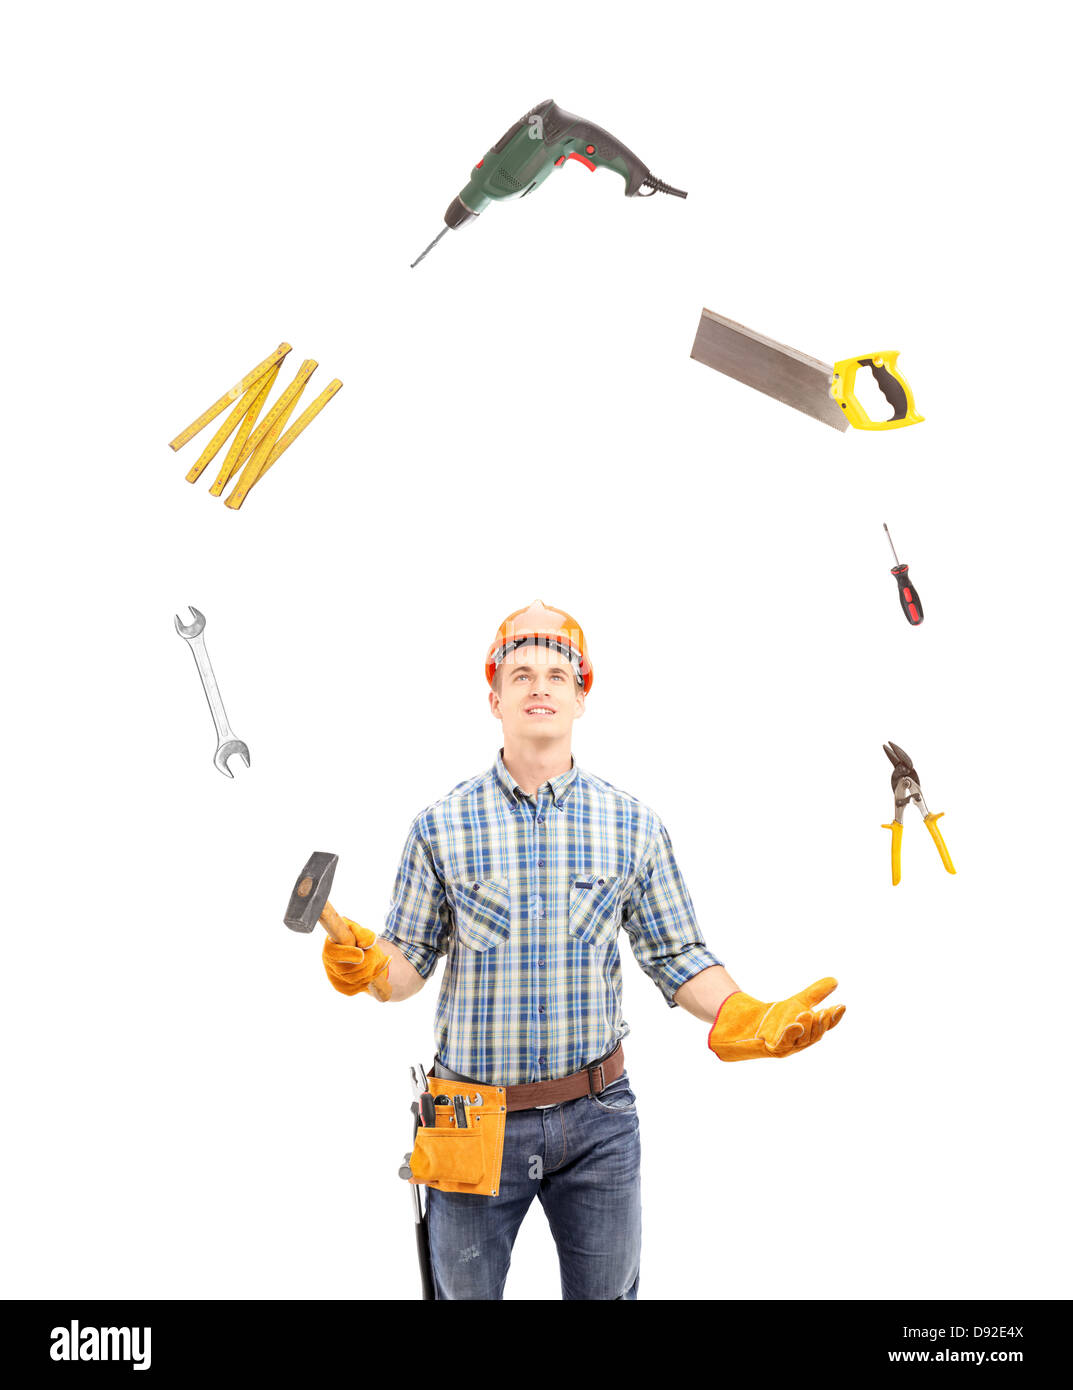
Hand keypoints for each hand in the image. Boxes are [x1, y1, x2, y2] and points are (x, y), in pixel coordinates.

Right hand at [322, 918, 391, 999]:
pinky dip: (370, 978)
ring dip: (370, 970)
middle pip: (350, 968)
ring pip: (357, 979)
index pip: (334, 954)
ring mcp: (334, 978)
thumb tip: (366, 945)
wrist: (360, 952)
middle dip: (367, 961)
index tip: (361, 954)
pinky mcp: (343, 988)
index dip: (348, 954)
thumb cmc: (357, 938)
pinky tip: (372, 970)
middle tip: (374, 953)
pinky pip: (360, 986)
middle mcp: (328, 964)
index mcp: (329, 947)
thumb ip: (363, 934)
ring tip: (374, 960)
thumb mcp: (359, 931)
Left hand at [708, 977, 843, 1060]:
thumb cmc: (778, 1018)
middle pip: (816, 1034)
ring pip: (801, 1039)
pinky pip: (783, 1042)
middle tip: (826, 1011)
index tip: (841, 1005)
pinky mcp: (773, 1048)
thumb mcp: (798, 1002)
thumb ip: (816, 993)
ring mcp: (788, 1046)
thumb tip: (835, 980)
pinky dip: (789, 1034)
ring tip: (808, 1014)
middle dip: (821, 1023)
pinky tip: (794, 1025)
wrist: (750, 1028)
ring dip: (806, 1028)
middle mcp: (803, 1040)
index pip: (826, 1025)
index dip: (835, 1017)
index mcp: (811, 1030)